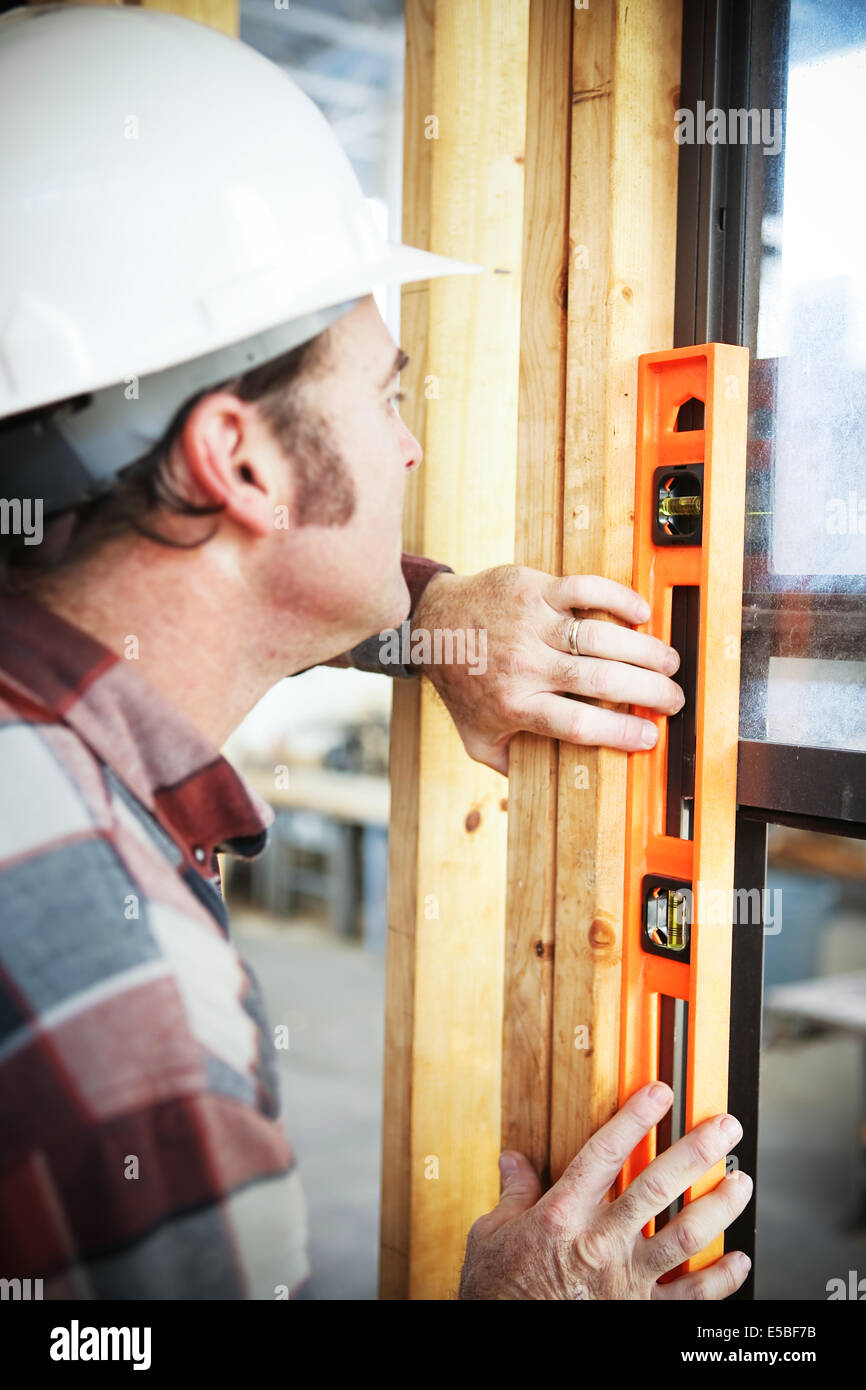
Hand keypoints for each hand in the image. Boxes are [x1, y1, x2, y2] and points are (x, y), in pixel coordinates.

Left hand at [410, 564, 682, 774]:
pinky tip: (641, 614)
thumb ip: (504, 763)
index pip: (579, 726)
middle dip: (650, 692)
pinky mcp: (534, 589)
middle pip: (602, 682)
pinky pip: (585, 589)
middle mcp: (525, 665)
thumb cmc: (460, 683)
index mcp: (517, 705)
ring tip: (668, 662)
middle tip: (673, 699)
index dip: (621, 734)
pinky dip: (619, 598)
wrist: (432, 626)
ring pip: (601, 637)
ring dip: (645, 651)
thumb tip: (533, 790)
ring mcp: (531, 624)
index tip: (650, 737)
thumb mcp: (474, 736)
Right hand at [458, 1081, 751, 1299]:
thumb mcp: (492, 1236)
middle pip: (657, 1188)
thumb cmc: (498, 1293)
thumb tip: (513, 1161)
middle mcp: (599, 1244)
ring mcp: (625, 1281)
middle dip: (696, 1152)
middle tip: (725, 1128)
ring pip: (685, 1237)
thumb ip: (513, 1195)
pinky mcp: (641, 1314)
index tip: (660, 1092)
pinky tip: (739, 1260)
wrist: (508, 1346)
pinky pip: (691, 1297)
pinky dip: (720, 1279)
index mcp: (562, 1216)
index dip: (635, 1119)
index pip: (604, 1154)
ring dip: (719, 1208)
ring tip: (741, 1183)